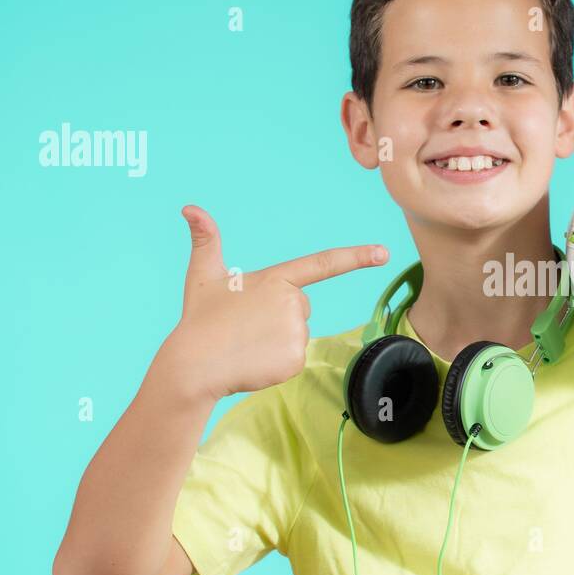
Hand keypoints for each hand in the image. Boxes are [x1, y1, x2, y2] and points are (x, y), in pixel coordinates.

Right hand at [160, 204, 388, 402]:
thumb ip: (205, 240)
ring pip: (298, 332)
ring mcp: (297, 332)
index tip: (383, 252)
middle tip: (247, 324)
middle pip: (301, 306)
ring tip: (248, 342)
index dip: (356, 257)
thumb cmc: (200, 320)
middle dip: (279, 314)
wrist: (194, 366)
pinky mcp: (297, 358)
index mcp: (276, 279)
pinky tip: (255, 359)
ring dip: (277, 338)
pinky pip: (295, 357)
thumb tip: (189, 208)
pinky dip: (277, 361)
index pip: (323, 263)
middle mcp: (293, 303)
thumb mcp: (202, 276)